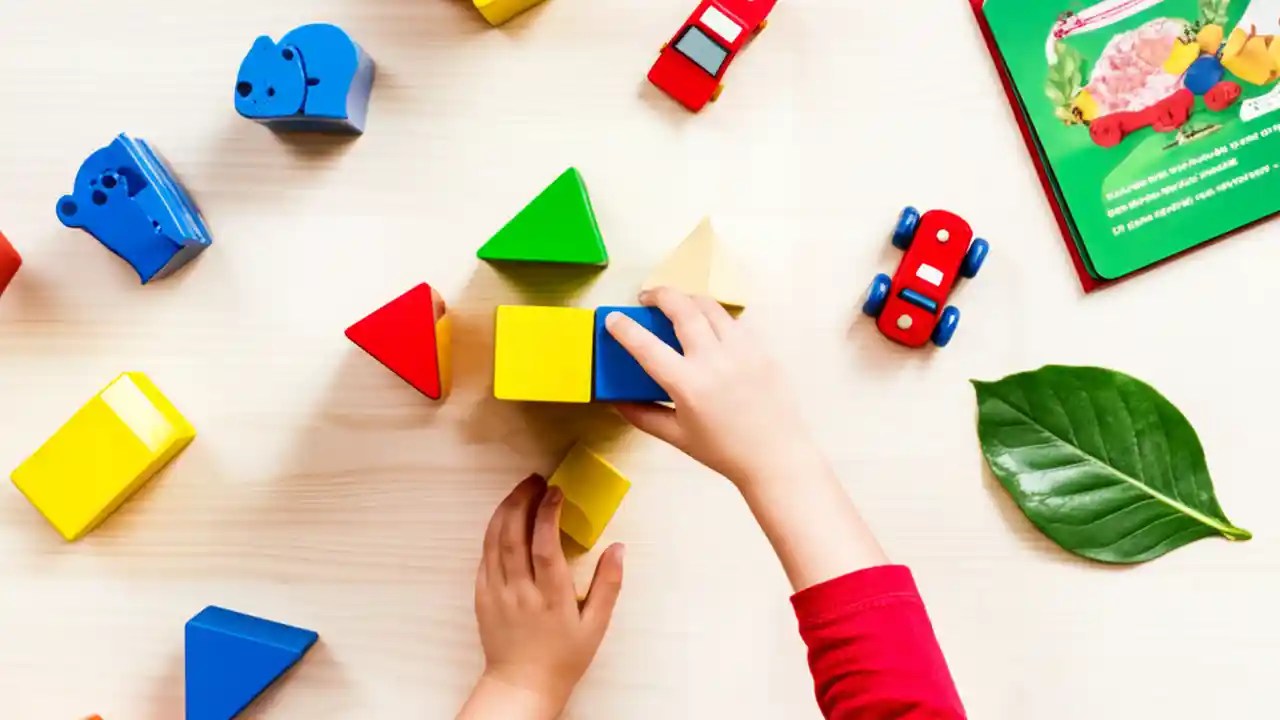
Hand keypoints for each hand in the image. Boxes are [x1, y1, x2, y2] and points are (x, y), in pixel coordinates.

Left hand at [458, 475, 624, 719]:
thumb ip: (609, 585)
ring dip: (505, 510)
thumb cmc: (564, 657)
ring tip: (520, 491)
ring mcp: (496, 593)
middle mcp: (520, 591)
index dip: (548, 513)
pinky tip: (505, 520)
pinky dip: (493, 532)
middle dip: (522, 501)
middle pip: (514, 535)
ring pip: (494, 541)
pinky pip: (484, 556)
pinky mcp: (482, 596)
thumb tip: (618, 548)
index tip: (556, 491)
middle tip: (535, 481)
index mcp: (551, 597)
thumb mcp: (596, 625)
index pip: (544, 545)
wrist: (522, 685)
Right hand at [605, 288, 820, 490]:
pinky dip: (715, 318)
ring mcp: (742, 351)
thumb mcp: (677, 436)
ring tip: (677, 305)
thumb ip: (642, 416)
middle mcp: (715, 361)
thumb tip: (616, 400)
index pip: (647, 346)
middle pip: (682, 309)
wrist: (775, 457)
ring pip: (710, 307)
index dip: (624, 329)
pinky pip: (734, 322)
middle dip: (660, 295)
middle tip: (647, 297)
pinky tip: (709, 328)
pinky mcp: (762, 350)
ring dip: (688, 300)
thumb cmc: (724, 451)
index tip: (613, 319)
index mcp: (689, 385)